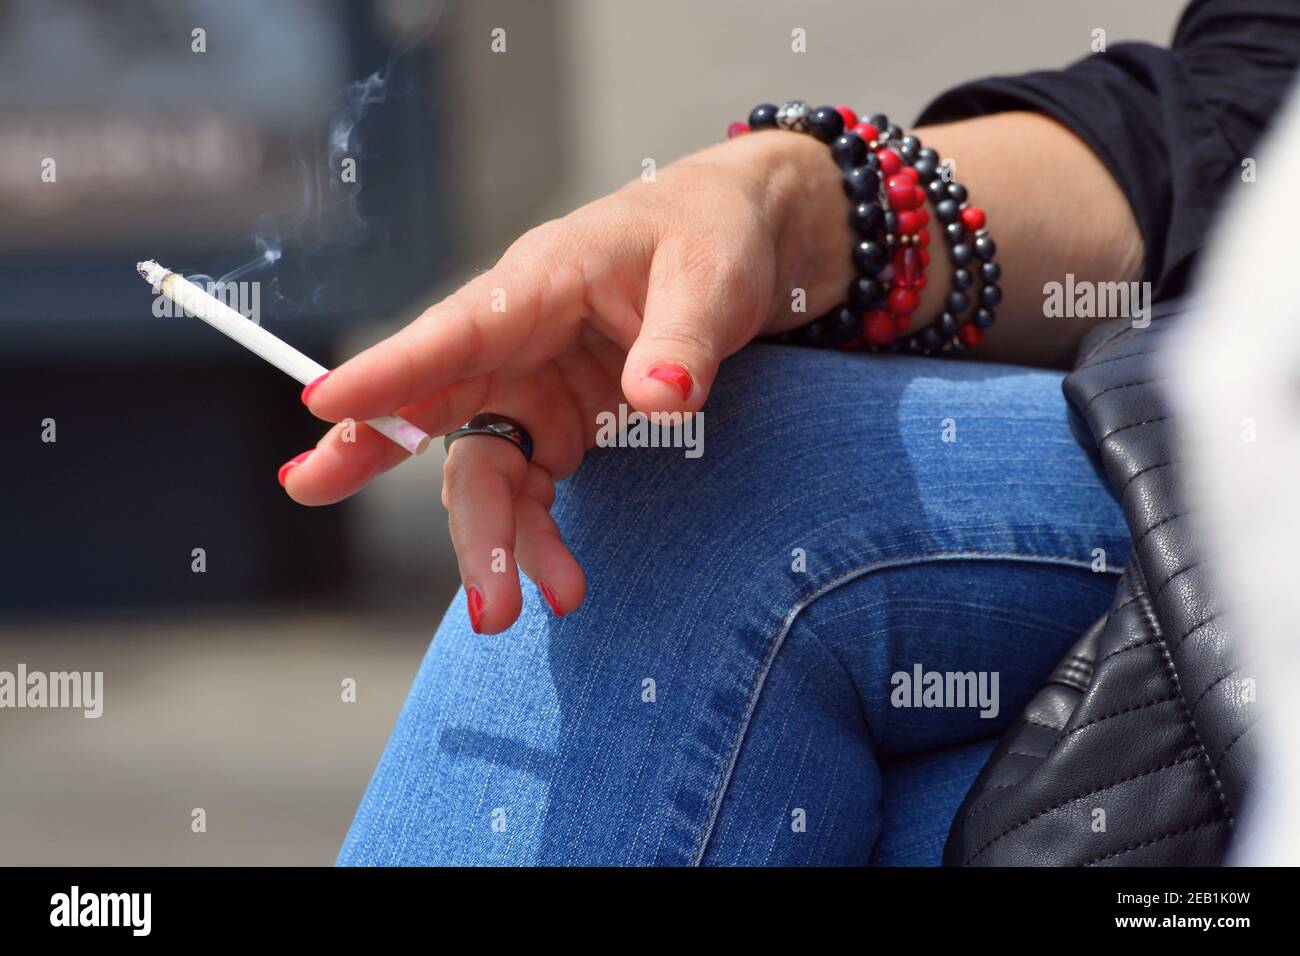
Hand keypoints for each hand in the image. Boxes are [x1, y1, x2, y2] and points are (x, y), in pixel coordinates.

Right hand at [282, 130, 852, 632]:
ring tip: (498, 615)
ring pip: (482, 469)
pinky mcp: (556, 428)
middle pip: (432, 400)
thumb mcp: (712, 278)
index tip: (320, 401)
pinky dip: (535, 542)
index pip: (456, 327)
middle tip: (308, 488)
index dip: (389, 368)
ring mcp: (531, 389)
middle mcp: (516, 339)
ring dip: (484, 539)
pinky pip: (528, 493)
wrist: (736, 248)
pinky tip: (560, 587)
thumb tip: (662, 396)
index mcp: (540, 282)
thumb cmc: (710, 240)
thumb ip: (684, 339)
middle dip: (368, 448)